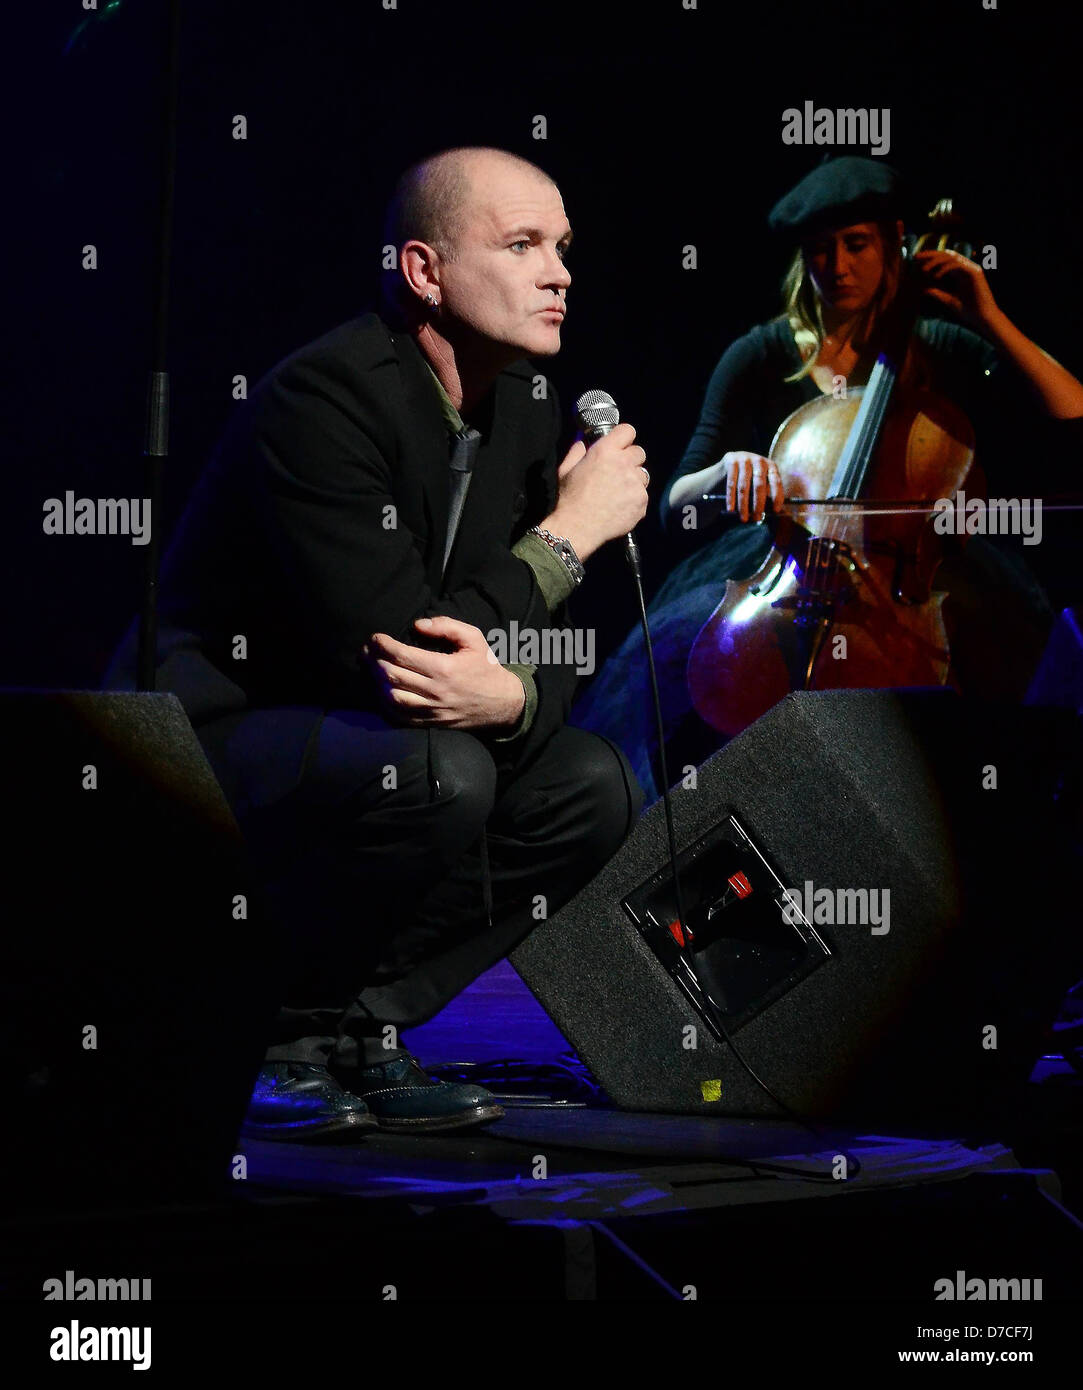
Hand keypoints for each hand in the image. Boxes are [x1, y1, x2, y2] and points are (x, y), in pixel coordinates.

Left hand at [364, 616, 524, 729]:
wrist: (502, 704)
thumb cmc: (486, 668)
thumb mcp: (474, 639)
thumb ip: (447, 626)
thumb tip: (418, 625)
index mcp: (444, 668)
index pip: (403, 656)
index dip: (383, 645)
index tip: (375, 638)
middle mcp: (435, 691)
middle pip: (392, 676)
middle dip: (373, 661)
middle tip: (366, 651)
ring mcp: (431, 711)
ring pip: (391, 698)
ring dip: (376, 683)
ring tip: (370, 669)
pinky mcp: (430, 724)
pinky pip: (399, 717)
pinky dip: (384, 704)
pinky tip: (380, 691)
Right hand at [543, 423, 648, 559]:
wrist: (578, 527)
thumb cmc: (570, 499)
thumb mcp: (566, 469)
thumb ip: (577, 451)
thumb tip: (583, 443)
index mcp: (605, 451)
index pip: (628, 431)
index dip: (624, 438)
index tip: (621, 445)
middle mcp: (623, 464)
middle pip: (639, 452)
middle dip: (630, 460)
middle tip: (617, 472)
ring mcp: (635, 483)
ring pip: (643, 474)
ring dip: (633, 480)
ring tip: (617, 492)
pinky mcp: (641, 501)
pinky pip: (642, 495)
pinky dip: (634, 499)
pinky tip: (619, 506)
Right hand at [720, 451, 785, 522]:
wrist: (726, 467)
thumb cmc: (747, 480)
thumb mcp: (759, 484)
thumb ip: (766, 494)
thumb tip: (774, 512)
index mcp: (770, 465)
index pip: (776, 481)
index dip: (777, 496)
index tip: (775, 510)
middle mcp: (759, 460)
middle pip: (759, 485)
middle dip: (758, 504)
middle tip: (757, 518)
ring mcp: (744, 459)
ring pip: (744, 486)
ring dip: (743, 505)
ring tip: (743, 518)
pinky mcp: (731, 461)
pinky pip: (731, 483)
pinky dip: (731, 498)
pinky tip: (731, 509)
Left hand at [913, 249, 998, 330]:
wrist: (983, 318)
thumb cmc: (969, 311)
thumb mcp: (949, 301)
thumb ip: (938, 294)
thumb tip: (925, 290)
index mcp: (960, 273)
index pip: (945, 260)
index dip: (931, 258)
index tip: (916, 260)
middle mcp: (967, 268)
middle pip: (947, 254)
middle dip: (931, 255)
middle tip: (916, 257)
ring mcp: (972, 269)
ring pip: (952, 257)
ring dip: (936, 261)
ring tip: (924, 269)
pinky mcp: (975, 273)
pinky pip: (958, 265)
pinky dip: (946, 268)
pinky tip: (936, 275)